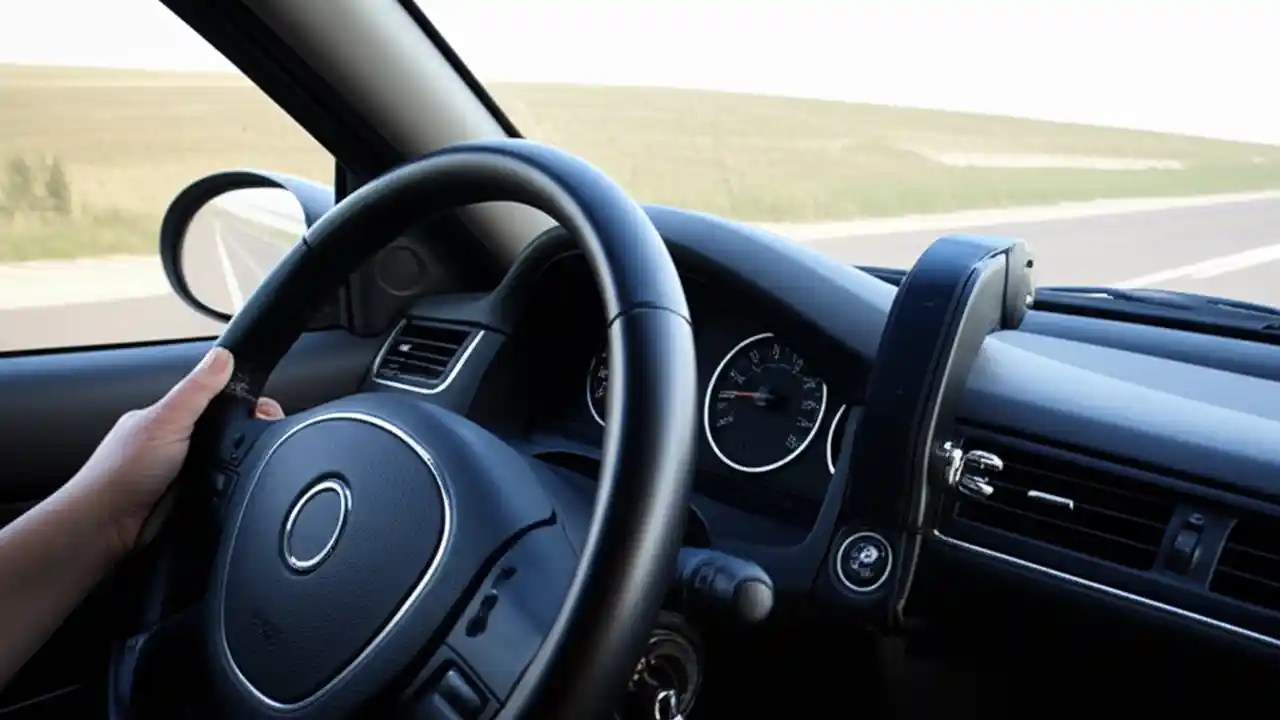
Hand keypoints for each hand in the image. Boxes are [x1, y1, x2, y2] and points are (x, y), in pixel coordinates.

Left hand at [69, 347, 284, 556]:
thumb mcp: (164, 421)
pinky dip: (233, 491)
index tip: (265, 412)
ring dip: (239, 468)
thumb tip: (222, 356)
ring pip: (233, 464)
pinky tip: (231, 492)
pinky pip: (228, 490)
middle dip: (246, 438)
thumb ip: (195, 390)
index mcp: (173, 418)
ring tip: (240, 470)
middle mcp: (182, 444)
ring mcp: (189, 474)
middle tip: (251, 444)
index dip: (245, 404)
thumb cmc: (120, 473)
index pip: (219, 401)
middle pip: (231, 433)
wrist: (108, 528)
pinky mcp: (196, 501)